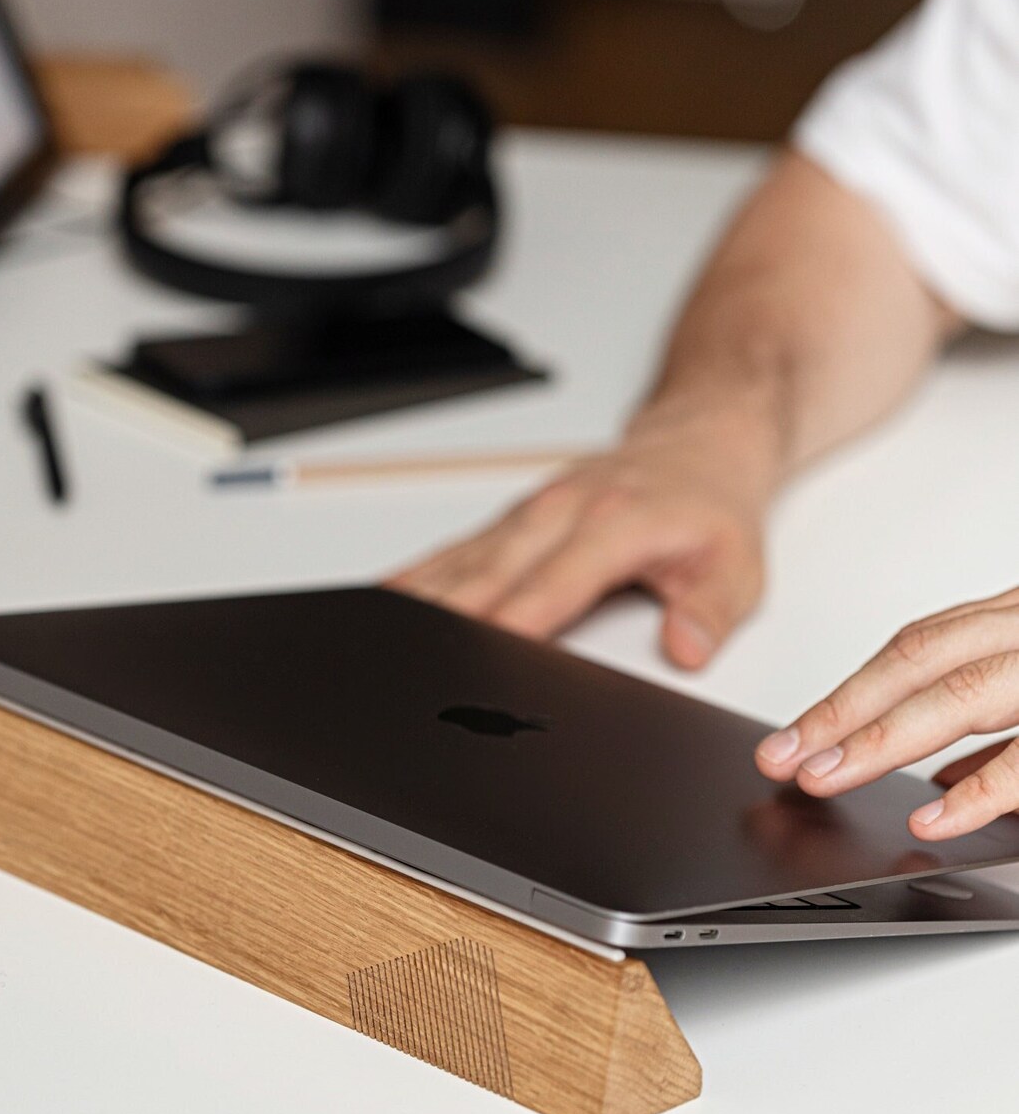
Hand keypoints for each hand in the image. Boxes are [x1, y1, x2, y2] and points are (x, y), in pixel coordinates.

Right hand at [389, 401, 772, 667]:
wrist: (697, 442)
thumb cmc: (710, 506)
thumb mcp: (739, 565)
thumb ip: (712, 612)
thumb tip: (685, 649)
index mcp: (613, 524)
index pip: (551, 587)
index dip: (513, 626)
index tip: (480, 662)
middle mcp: (560, 514)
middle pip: (488, 577)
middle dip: (445, 626)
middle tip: (406, 670)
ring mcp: (528, 516)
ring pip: (460, 563)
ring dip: (418, 603)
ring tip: (373, 643)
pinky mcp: (512, 521)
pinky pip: (454, 551)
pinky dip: (417, 578)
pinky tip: (383, 602)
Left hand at [754, 584, 1018, 837]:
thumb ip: (991, 723)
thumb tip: (941, 776)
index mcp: (1013, 623)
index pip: (915, 650)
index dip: (848, 694)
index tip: (792, 739)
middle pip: (920, 663)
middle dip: (842, 713)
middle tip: (784, 759)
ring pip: (960, 695)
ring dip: (882, 740)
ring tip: (825, 777)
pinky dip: (977, 793)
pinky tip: (929, 819)